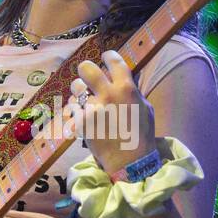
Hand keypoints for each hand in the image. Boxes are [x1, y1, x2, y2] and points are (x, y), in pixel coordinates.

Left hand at [64, 49, 157, 175]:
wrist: (129, 162)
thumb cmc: (141, 135)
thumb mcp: (146, 108)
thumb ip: (134, 91)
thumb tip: (125, 77)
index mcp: (126, 89)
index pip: (114, 61)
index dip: (108, 56)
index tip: (105, 57)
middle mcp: (108, 94)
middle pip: (87, 68)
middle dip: (86, 70)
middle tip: (88, 76)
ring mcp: (93, 108)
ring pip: (76, 86)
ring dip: (80, 91)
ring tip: (85, 99)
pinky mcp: (81, 122)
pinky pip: (72, 107)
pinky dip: (76, 109)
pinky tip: (82, 115)